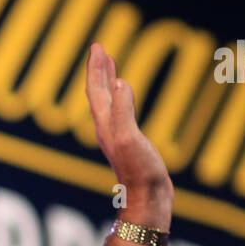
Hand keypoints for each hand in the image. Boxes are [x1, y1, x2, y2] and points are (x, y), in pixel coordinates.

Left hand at [84, 42, 173, 226]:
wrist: (148, 199)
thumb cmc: (140, 171)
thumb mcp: (130, 138)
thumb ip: (123, 110)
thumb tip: (118, 82)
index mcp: (105, 124)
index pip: (96, 90)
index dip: (96, 67)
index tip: (97, 46)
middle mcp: (107, 129)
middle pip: (98, 93)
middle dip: (99, 71)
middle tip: (101, 50)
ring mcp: (118, 137)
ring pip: (108, 103)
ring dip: (108, 83)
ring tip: (111, 68)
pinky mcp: (129, 144)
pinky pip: (121, 114)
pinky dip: (121, 99)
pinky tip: (126, 99)